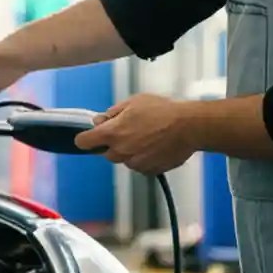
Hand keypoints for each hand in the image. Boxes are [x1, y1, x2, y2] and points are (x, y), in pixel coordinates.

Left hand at [73, 94, 196, 174]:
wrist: (188, 127)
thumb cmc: (161, 110)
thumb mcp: (133, 102)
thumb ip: (112, 113)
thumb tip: (100, 121)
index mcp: (112, 133)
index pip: (84, 142)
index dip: (86, 138)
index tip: (91, 136)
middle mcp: (120, 151)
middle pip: (106, 152)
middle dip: (113, 143)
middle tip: (130, 130)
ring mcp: (134, 163)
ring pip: (124, 159)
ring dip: (129, 151)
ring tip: (147, 137)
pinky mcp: (149, 171)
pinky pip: (139, 166)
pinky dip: (143, 158)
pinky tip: (155, 146)